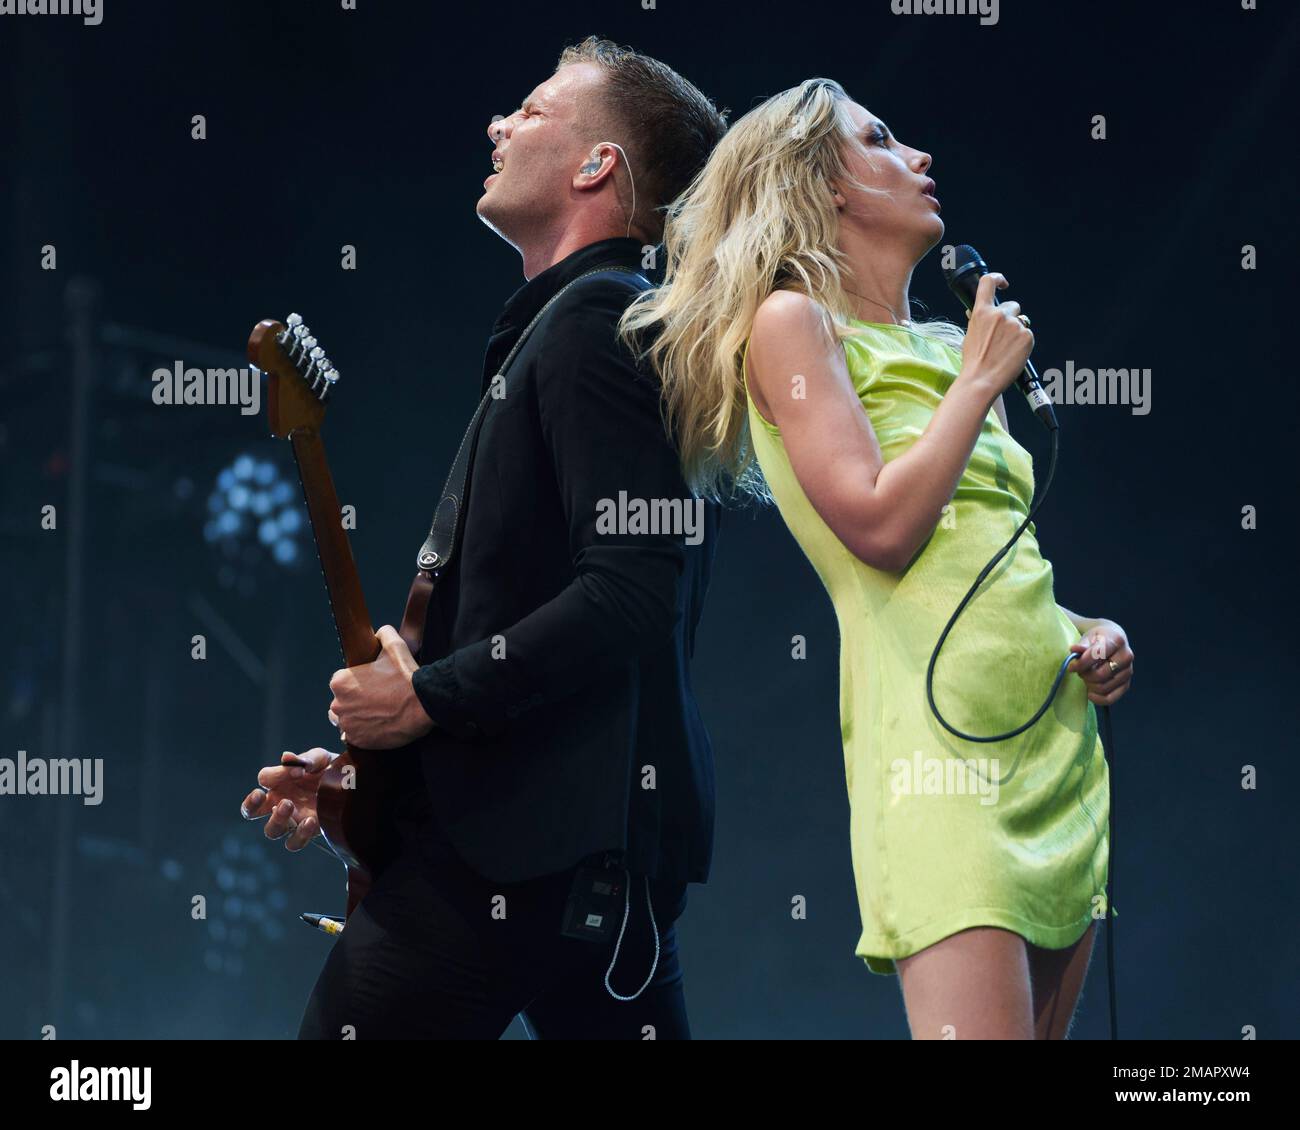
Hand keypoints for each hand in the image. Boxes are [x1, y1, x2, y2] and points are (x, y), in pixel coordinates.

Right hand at [239, 748, 334, 850]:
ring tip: (289, 805)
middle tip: (271, 794)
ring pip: (271, 831)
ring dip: (277, 820)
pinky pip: (293, 842)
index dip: (277, 774)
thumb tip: (286, 757)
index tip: (299, 771)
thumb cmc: (330, 769)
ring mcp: (292, 819)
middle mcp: (279, 801)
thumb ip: (306, 759)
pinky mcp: (306, 832)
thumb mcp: (322, 759)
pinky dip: (299, 834)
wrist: (352, 784)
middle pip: (250, 812)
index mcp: (279, 782)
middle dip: (252, 805)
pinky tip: (311, 820)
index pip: (264, 778)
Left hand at [328, 625, 433, 748]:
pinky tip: (381, 725)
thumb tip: (381, 633)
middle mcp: (338, 704)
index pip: (341, 682)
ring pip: (348, 720)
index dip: (358, 683)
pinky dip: (366, 732)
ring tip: (379, 714)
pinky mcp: (359, 741)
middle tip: (378, 700)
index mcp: (340, 682)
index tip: (372, 685)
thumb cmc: (407, 676)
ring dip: (359, 718)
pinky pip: (357, 736)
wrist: (424, 703)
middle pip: (342, 702)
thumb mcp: (395, 646)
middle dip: (356, 701)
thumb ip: (383, 634)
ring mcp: (348, 725)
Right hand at [957, 272, 1033, 402]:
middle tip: (1003, 336)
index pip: (988, 282)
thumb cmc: (974, 362)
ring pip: (1021, 322)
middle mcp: (999, 315)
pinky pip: (1028, 335)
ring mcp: (1014, 325)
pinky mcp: (1027, 336)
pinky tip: (1013, 354)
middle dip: (1010, 317)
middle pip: (1012, 306)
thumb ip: (979, 321)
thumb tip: (981, 313)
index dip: (997, 278)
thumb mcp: (970, 335)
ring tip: (1006, 350)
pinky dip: (1023, 344)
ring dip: (1017, 332)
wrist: (981, 380)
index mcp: (981, 313)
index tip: (1003, 283)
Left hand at [1067, 619, 1133, 705]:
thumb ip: (1082, 645)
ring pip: (1104, 687)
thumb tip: (1074, 649)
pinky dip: (1097, 699)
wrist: (1113, 640)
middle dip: (1085, 675)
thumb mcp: (1089, 637)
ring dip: (1089, 685)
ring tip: (1085, 677)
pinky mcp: (1126, 684)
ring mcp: (1128, 671)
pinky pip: (1111, 698)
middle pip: (1100, 675)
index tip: (1071, 666)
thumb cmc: (1098, 639)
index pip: (1097, 655)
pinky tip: (1089, 693)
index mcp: (1117, 641)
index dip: (1081, 663)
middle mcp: (1126, 656)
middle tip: (1079, 672)